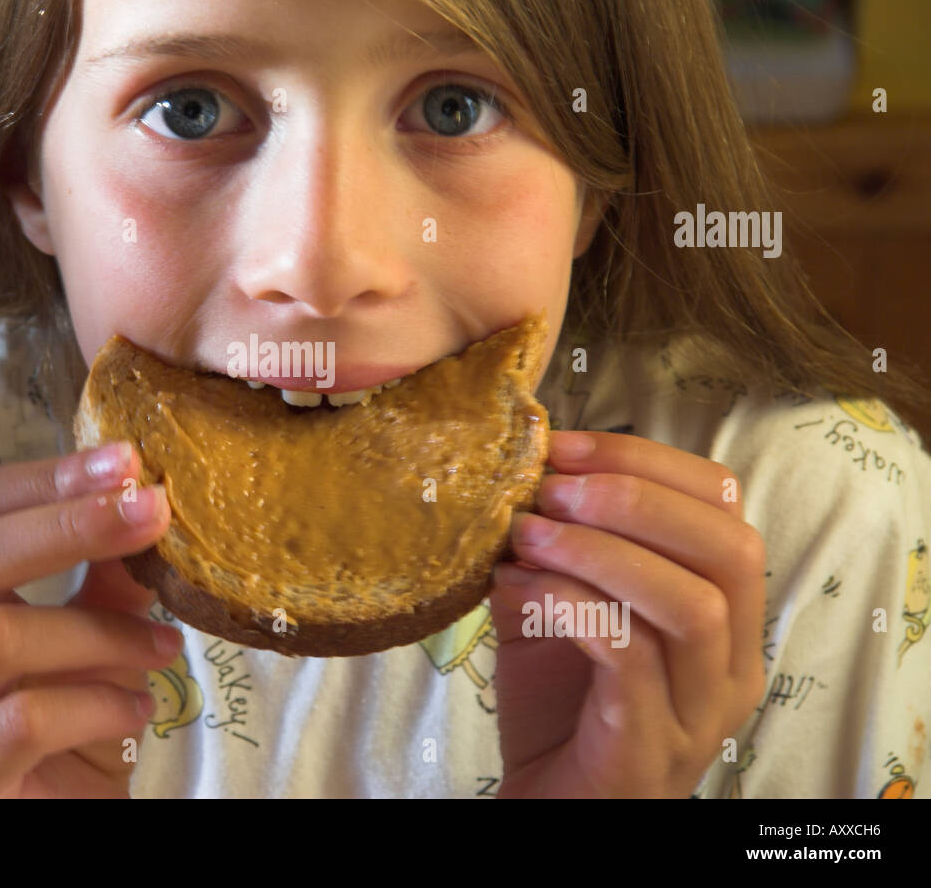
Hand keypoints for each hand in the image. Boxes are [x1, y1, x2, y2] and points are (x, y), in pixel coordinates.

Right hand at [0, 442, 182, 797]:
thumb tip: (142, 504)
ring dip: (99, 633)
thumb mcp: (95, 645)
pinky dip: (96, 705)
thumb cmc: (69, 733)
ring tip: (161, 649)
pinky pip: (21, 719)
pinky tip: (135, 713)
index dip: (50, 477)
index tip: (128, 461)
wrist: (56, 827)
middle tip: (154, 514)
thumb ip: (106, 582)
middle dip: (73, 526)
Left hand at [488, 430, 766, 797]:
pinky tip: (520, 590)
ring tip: (527, 533)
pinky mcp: (651, 748)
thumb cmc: (555, 707)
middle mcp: (731, 664)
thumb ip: (552, 547)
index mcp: (724, 615)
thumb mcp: (556, 608)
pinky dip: (575, 606)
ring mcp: (700, 712)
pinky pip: (632, 659)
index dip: (645, 462)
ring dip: (602, 551)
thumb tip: (521, 475)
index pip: (724, 509)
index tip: (562, 446)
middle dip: (634, 499)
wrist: (544, 805)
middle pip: (730, 549)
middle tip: (550, 488)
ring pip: (693, 604)